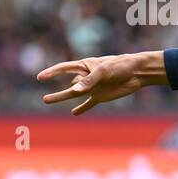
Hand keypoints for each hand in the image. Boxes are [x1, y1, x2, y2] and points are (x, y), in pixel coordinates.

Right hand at [38, 52, 160, 114]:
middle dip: (57, 92)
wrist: (137, 72)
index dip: (52, 72)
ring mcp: (93, 87)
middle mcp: (86, 77)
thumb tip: (74, 90)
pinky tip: (74, 113)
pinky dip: (83, 108)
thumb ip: (89, 81)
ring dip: (62, 98)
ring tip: (47, 100)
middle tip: (44, 100)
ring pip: (75, 94)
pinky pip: (89, 103)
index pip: (64, 68)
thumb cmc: (120, 66)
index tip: (40, 77)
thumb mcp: (103, 71)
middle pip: (69, 85)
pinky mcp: (101, 96)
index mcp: (85, 66)